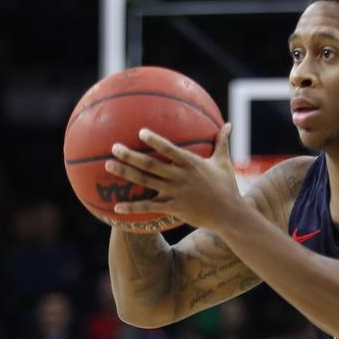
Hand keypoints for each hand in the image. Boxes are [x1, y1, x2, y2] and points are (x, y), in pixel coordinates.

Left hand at [107, 124, 244, 232]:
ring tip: (108, 166)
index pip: (169, 149)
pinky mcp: (172, 208)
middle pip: (150, 165)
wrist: (229, 214)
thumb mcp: (224, 162)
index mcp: (190, 163)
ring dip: (125, 174)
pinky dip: (132, 207)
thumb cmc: (227, 186)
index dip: (154, 141)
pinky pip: (148, 207)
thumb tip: (229, 124)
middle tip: (113, 147)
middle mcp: (179, 177)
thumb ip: (222, 142)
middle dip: (130, 156)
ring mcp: (174, 193)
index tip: (140, 132)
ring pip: (145, 182)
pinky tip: (116, 207)